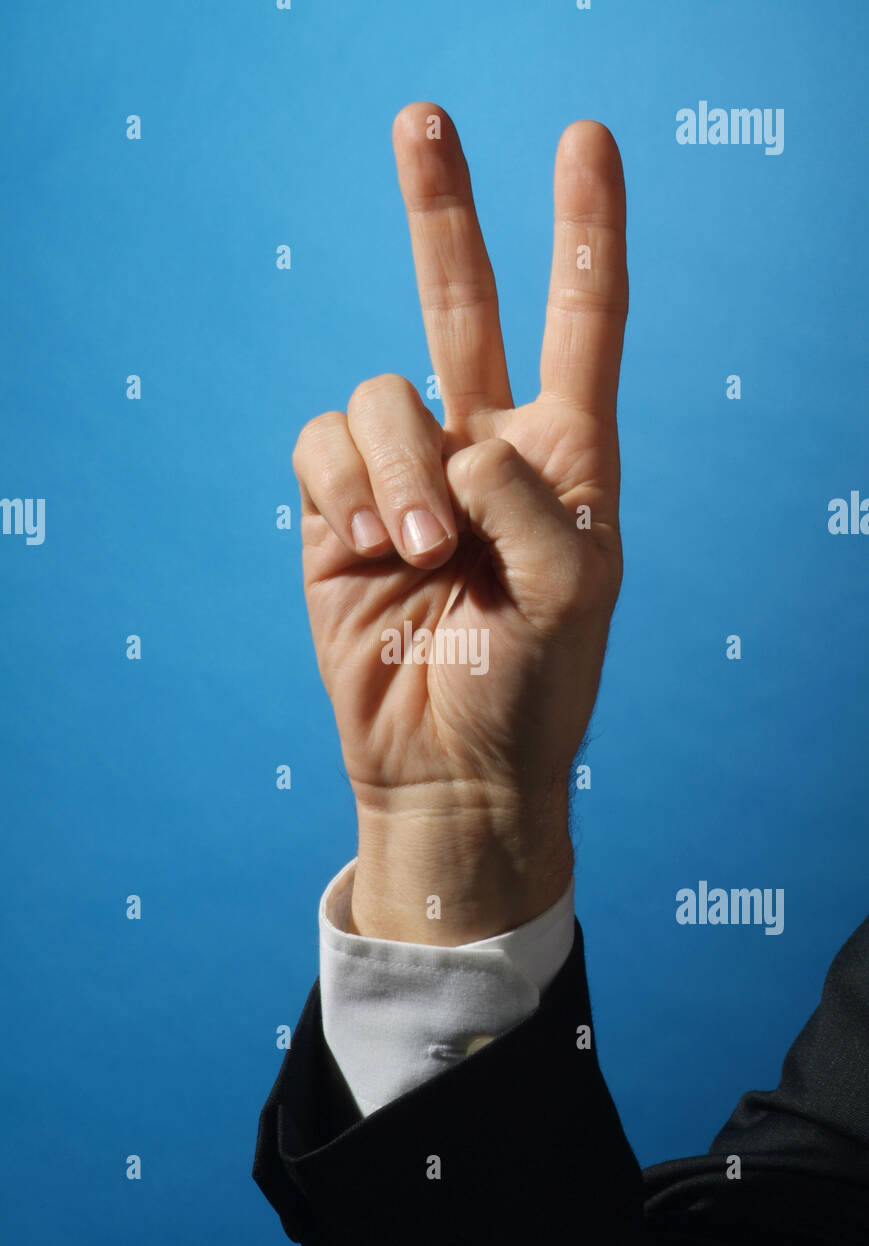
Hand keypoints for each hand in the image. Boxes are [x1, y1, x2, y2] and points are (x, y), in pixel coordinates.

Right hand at [292, 103, 627, 941]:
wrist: (450, 768)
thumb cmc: (532, 691)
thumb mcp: (572, 595)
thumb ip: (532, 498)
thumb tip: (456, 443)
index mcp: (565, 457)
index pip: (580, 320)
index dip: (585, 229)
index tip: (585, 139)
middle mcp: (483, 449)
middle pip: (459, 301)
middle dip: (443, 211)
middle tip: (422, 117)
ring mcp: (406, 478)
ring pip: (380, 394)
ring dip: (399, 470)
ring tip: (420, 554)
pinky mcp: (338, 510)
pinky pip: (323, 445)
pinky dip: (348, 488)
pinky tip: (370, 548)